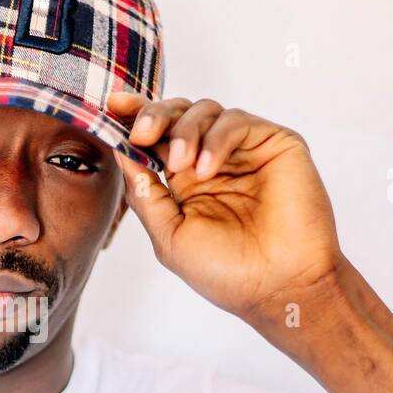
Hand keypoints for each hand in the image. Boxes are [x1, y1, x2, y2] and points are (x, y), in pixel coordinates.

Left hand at [106, 91, 342, 320]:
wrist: (280, 287)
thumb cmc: (227, 272)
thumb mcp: (169, 235)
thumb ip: (144, 192)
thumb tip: (120, 150)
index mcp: (185, 182)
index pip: (157, 137)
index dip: (135, 116)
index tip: (113, 105)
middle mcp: (213, 161)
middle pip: (178, 114)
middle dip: (153, 115)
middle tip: (141, 133)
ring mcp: (244, 151)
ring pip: (205, 110)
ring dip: (184, 131)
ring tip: (182, 165)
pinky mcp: (274, 144)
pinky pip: (236, 121)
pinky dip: (216, 139)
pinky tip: (207, 170)